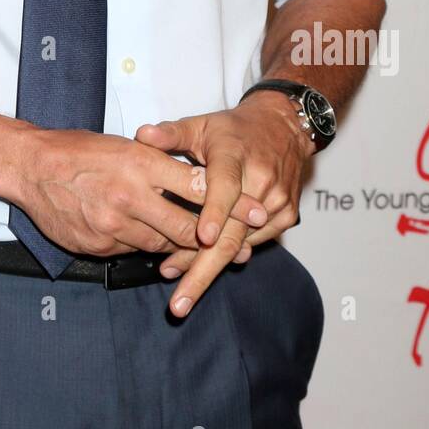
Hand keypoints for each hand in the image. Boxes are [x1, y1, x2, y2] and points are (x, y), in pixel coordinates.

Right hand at [12, 128, 270, 259]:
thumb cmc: (78, 150)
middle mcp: (130, 195)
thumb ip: (160, 163)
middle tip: (238, 244)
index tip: (258, 210)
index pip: (198, 186)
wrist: (30, 167)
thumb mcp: (125, 146)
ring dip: (178, 244)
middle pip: (186, 226)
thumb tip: (198, 180)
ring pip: (161, 244)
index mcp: (141, 162)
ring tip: (197, 245)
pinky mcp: (98, 246)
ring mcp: (113, 224)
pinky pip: (132, 252)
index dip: (232, 202)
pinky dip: (143, 246)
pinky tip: (146, 238)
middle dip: (214, 237)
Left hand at [135, 93, 313, 316]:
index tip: (202, 237)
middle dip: (204, 269)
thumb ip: (172, 133)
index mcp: (236, 156)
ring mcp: (276, 203)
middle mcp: (261, 182)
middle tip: (179, 303)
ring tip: (180, 290)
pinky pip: (252, 244)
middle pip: (233, 232)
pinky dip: (227, 258)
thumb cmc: (234, 130)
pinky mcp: (285, 217)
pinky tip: (201, 271)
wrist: (284, 128)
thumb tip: (142, 135)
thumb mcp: (202, 125)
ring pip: (239, 245)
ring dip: (208, 267)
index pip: (226, 187)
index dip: (214, 211)